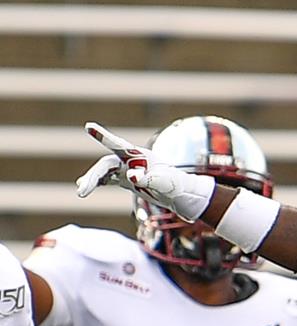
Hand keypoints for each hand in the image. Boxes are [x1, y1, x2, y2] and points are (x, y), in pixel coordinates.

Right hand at [76, 123, 215, 219]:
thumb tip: (131, 176)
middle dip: (93, 176)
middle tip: (82, 189)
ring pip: (103, 173)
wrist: (179, 193)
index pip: (118, 144)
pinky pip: (107, 179)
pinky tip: (84, 187)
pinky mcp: (125, 179)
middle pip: (106, 164)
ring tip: (81, 191)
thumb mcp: (164, 182)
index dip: (103, 136)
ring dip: (92, 181)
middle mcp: (129, 160)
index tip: (89, 126)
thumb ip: (149, 178)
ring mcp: (126, 169)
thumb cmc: (174, 184)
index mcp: (138, 155)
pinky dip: (97, 183)